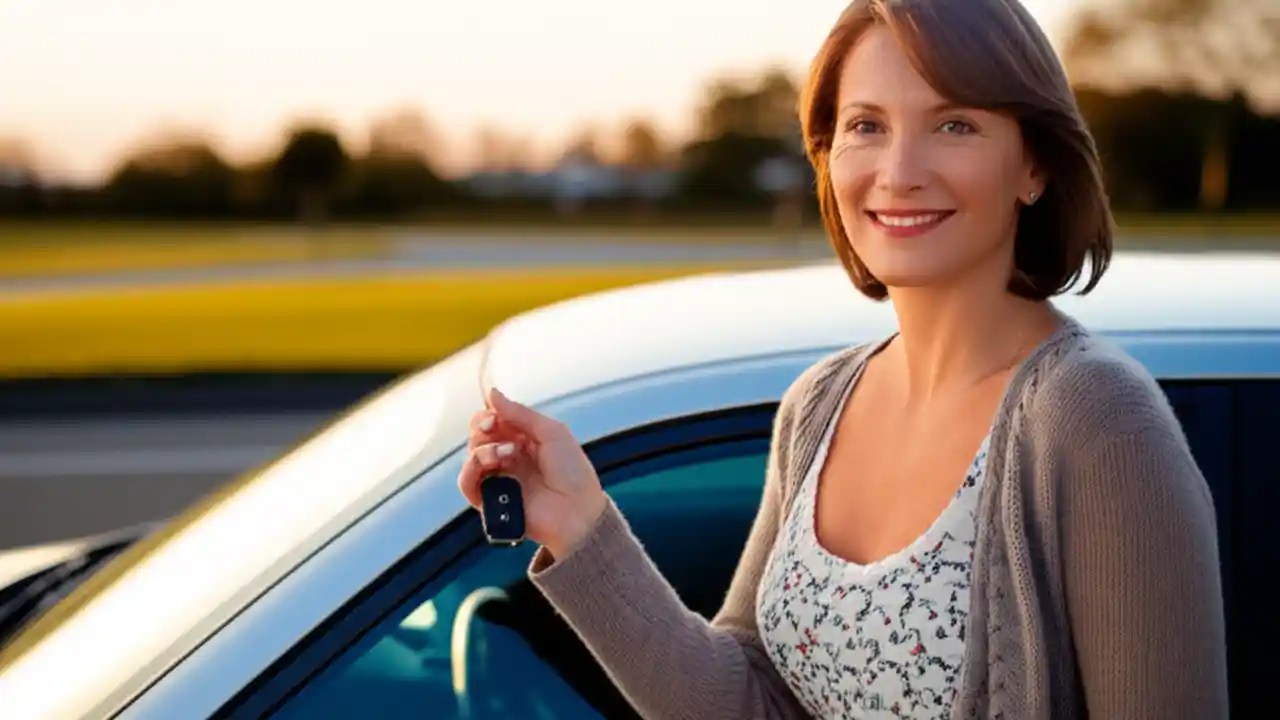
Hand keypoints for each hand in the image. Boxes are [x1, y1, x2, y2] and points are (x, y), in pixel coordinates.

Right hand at [458, 387, 606, 558]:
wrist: (577, 511)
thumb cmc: (572, 471)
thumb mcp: (550, 432)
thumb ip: (519, 413)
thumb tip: (492, 393)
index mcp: (523, 442)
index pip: (492, 422)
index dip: (488, 416)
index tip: (494, 416)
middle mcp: (508, 459)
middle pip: (477, 437)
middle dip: (481, 429)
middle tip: (494, 428)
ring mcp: (499, 480)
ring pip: (470, 457)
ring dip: (482, 449)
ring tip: (506, 453)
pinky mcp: (491, 501)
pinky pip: (466, 483)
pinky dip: (471, 470)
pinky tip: (492, 465)